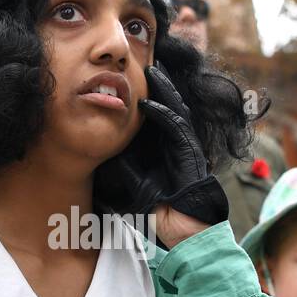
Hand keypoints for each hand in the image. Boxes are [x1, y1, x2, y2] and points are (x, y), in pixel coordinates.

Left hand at [93, 63, 228, 228]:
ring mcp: (186, 147)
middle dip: (159, 86)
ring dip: (163, 90)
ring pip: (176, 109)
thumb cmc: (159, 213)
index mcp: (165, 150)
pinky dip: (162, 114)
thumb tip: (106, 156)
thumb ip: (123, 170)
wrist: (182, 232)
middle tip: (144, 64)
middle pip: (168, 107)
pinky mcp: (190, 153)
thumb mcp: (133, 186)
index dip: (146, 98)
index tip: (130, 83)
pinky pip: (176, 128)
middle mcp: (177, 145)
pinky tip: (147, 104)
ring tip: (151, 70)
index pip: (156, 118)